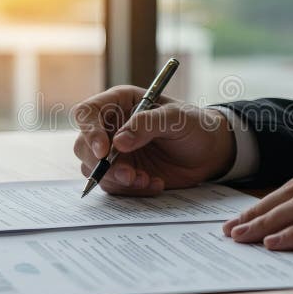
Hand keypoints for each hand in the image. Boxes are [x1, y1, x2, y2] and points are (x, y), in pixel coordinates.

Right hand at [72, 85, 235, 195]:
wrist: (208, 153)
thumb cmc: (194, 125)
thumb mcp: (177, 118)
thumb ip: (148, 124)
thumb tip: (119, 142)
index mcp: (119, 103)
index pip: (87, 113)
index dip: (89, 131)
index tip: (103, 152)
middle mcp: (110, 127)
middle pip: (83, 146)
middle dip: (103, 165)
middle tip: (129, 175)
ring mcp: (114, 152)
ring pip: (94, 170)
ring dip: (118, 180)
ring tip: (147, 179)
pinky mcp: (122, 173)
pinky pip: (113, 186)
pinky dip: (131, 190)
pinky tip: (155, 183)